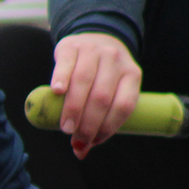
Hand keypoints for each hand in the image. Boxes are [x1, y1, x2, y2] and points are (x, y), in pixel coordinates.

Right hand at [50, 32, 142, 159]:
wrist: (95, 36)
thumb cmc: (101, 74)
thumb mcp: (111, 89)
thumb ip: (99, 116)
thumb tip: (80, 152)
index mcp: (132, 75)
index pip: (124, 105)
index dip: (109, 127)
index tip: (93, 142)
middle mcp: (115, 61)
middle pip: (102, 97)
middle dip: (88, 123)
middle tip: (75, 139)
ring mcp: (94, 50)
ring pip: (84, 82)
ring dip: (73, 108)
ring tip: (65, 126)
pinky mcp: (72, 45)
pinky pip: (67, 64)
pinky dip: (61, 78)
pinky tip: (57, 92)